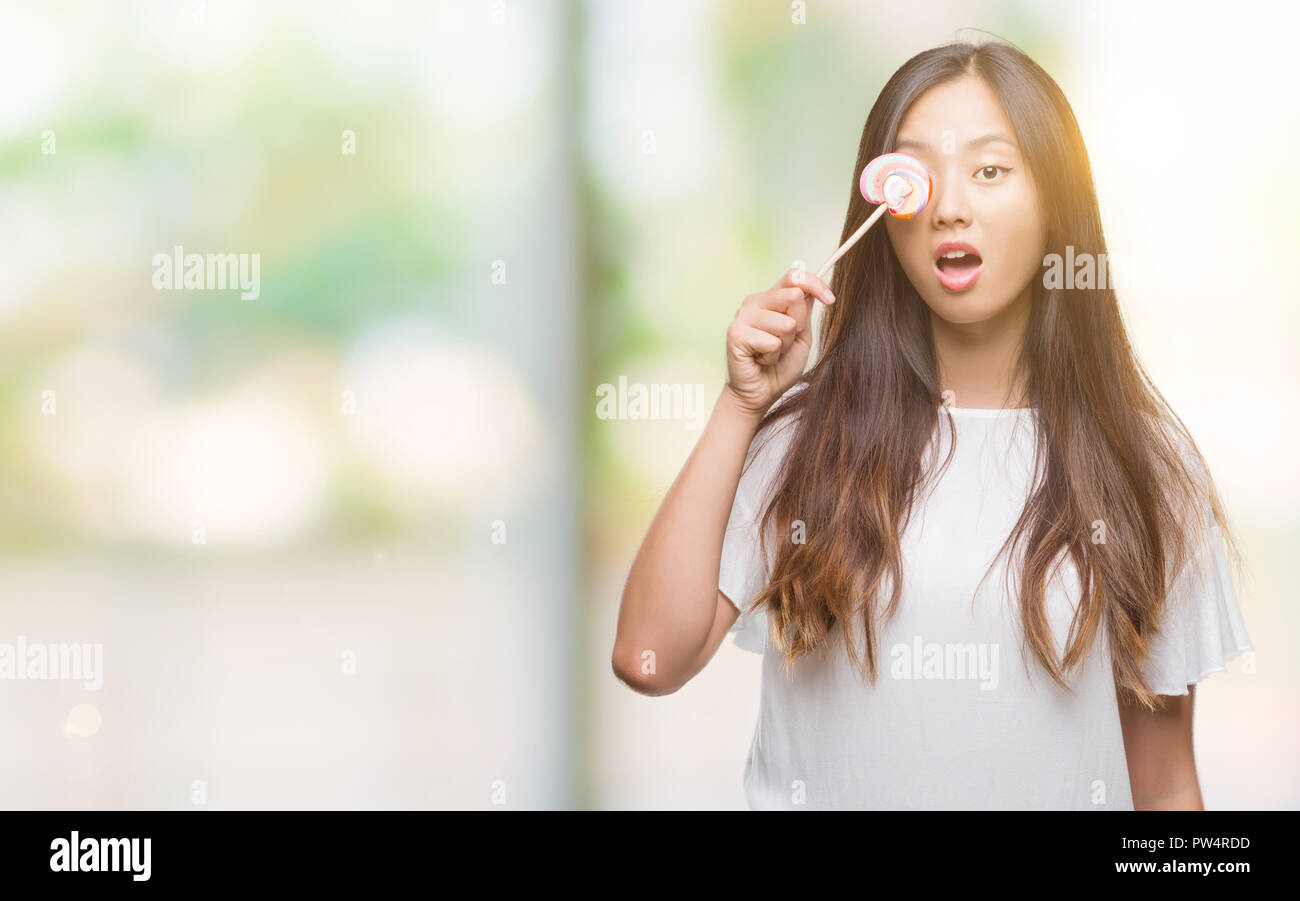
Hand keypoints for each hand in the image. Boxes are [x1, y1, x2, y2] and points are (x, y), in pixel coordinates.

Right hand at [724, 267, 833, 417]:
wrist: (760, 393)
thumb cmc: (779, 366)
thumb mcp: (801, 336)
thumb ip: (803, 312)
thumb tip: (807, 290)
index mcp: (770, 299)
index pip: (793, 276)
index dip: (815, 284)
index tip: (830, 300)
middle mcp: (754, 302)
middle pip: (793, 296)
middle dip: (798, 325)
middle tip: (785, 343)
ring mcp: (743, 316)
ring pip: (785, 322)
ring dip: (784, 345)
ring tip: (770, 353)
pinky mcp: (735, 334)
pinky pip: (771, 341)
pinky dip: (772, 356)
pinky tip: (760, 359)